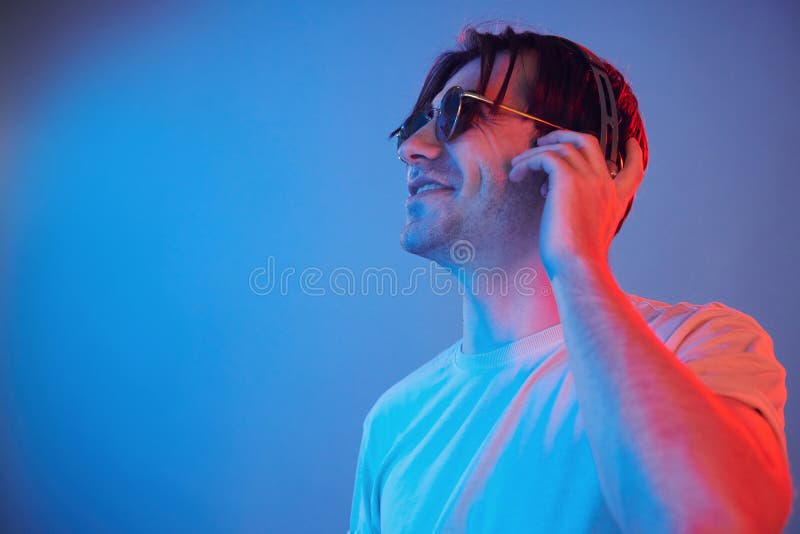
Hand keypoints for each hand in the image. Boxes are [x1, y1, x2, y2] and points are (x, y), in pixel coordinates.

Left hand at [508, 131, 644, 278]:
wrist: (578, 267)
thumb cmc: (577, 262)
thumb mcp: (589, 234)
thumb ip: (584, 216)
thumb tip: (558, 203)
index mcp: (617, 200)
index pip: (634, 171)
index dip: (633, 154)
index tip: (630, 143)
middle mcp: (606, 185)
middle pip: (590, 143)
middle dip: (566, 136)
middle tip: (545, 141)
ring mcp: (590, 179)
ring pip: (563, 147)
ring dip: (537, 152)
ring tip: (519, 165)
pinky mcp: (568, 179)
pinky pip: (545, 157)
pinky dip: (528, 161)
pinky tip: (516, 176)